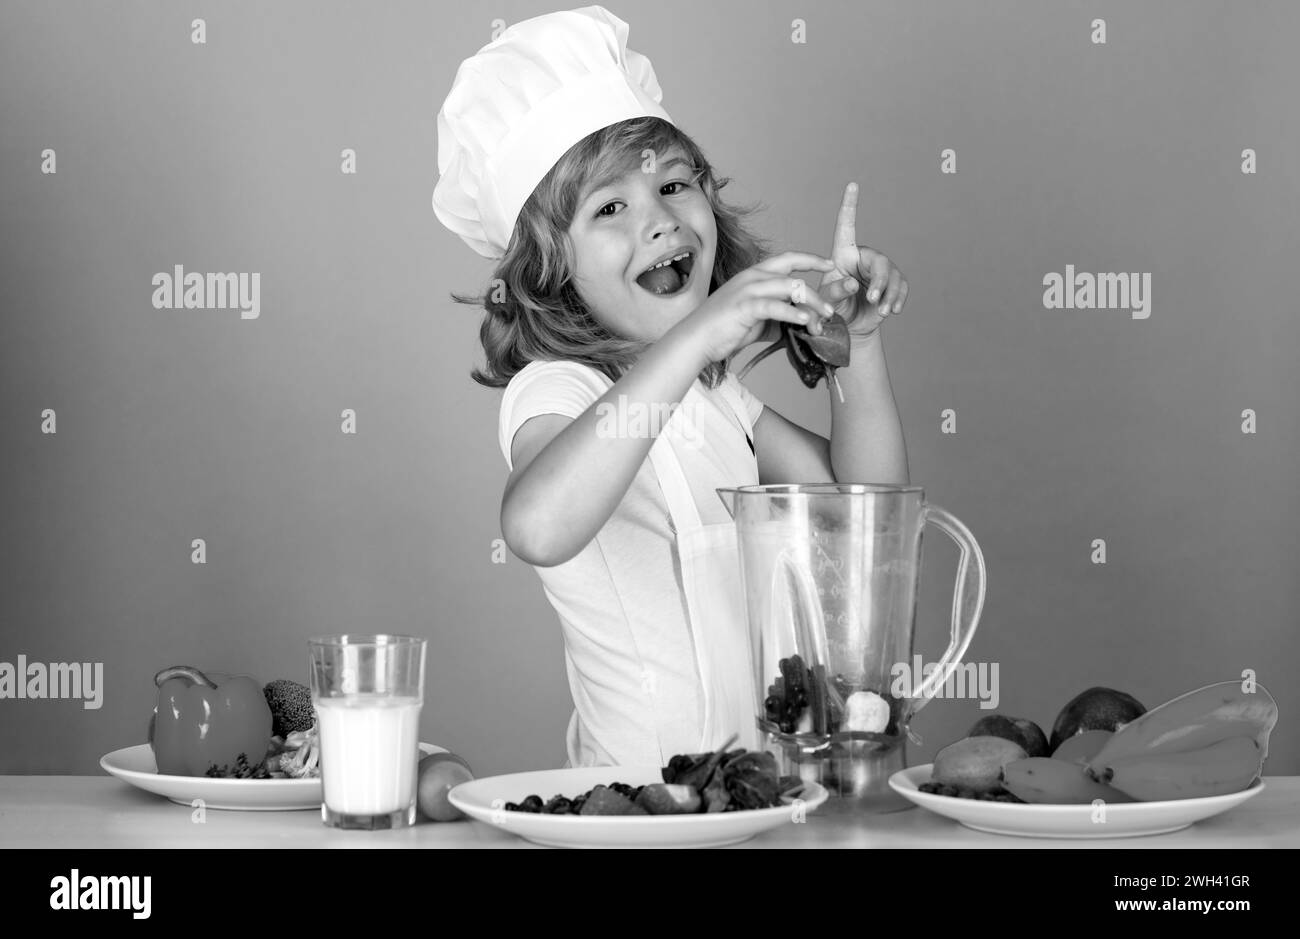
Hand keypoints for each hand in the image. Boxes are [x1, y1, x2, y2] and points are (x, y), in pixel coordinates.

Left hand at [817, 181, 908, 340]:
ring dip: (888, 294)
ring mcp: (881, 270)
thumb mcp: (827, 300)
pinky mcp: (894, 284)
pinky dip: (897, 299)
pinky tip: (892, 310)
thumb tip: (851, 283)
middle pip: (879, 262)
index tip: (852, 185)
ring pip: (892, 276)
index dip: (849, 205)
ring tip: (881, 310)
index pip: (846, 227)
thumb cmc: (832, 307)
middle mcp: (863, 258)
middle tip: (871, 299)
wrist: (849, 325)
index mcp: (843, 254)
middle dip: (879, 281)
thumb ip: (835, 291)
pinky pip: (901, 287)